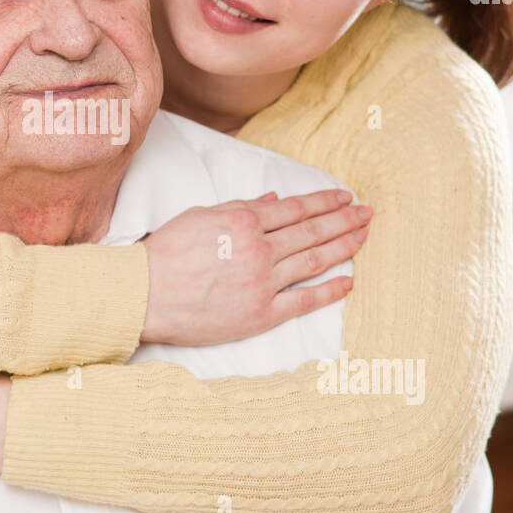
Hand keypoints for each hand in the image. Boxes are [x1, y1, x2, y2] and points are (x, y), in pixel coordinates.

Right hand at [141, 189, 369, 345]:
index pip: (296, 208)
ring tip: (364, 238)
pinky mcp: (260, 314)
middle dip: (344, 221)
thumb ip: (240, 207)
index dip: (325, 202)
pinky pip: (304, 301)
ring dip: (344, 247)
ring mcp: (262, 283)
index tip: (346, 198)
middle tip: (369, 214)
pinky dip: (329, 291)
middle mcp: (259, 249)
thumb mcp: (200, 216)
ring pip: (314, 262)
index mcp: (243, 222)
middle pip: (312, 232)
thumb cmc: (165, 253)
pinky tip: (348, 281)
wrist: (144, 294)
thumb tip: (273, 199)